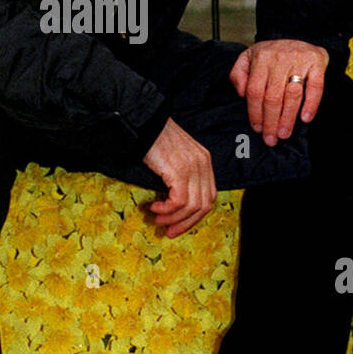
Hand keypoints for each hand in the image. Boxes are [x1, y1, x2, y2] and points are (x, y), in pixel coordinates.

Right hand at [142, 117, 216, 237]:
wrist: (144, 122)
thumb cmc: (154, 138)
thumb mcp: (176, 155)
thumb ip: (182, 174)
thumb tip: (175, 202)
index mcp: (204, 161)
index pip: (209, 197)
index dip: (195, 215)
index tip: (179, 225)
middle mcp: (203, 164)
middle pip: (204, 205)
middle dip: (186, 223)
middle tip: (170, 231)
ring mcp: (193, 167)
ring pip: (192, 207)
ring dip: (174, 218)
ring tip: (158, 220)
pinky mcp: (179, 171)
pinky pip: (179, 201)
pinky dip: (167, 210)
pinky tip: (154, 207)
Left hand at [229, 39, 327, 145]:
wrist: (300, 35)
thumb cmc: (272, 54)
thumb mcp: (248, 57)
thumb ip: (238, 74)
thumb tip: (242, 93)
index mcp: (261, 58)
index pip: (255, 91)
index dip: (255, 112)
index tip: (257, 128)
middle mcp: (280, 58)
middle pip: (273, 96)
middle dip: (271, 121)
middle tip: (271, 138)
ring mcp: (299, 60)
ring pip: (292, 94)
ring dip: (288, 118)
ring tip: (284, 133)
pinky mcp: (316, 62)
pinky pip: (316, 87)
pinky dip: (311, 104)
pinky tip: (305, 118)